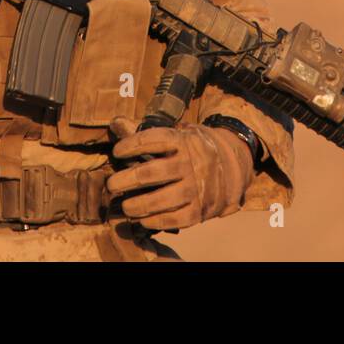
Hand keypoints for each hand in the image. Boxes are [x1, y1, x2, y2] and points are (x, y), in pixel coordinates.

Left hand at [105, 116, 253, 230]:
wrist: (231, 167)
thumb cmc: (192, 149)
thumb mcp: (175, 135)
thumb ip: (144, 133)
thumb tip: (115, 123)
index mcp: (183, 141)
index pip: (153, 140)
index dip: (131, 145)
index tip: (117, 151)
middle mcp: (190, 163)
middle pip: (151, 173)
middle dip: (125, 180)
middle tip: (111, 185)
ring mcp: (196, 188)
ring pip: (160, 200)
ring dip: (136, 205)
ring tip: (124, 205)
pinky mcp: (200, 210)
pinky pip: (174, 219)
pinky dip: (154, 221)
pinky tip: (142, 219)